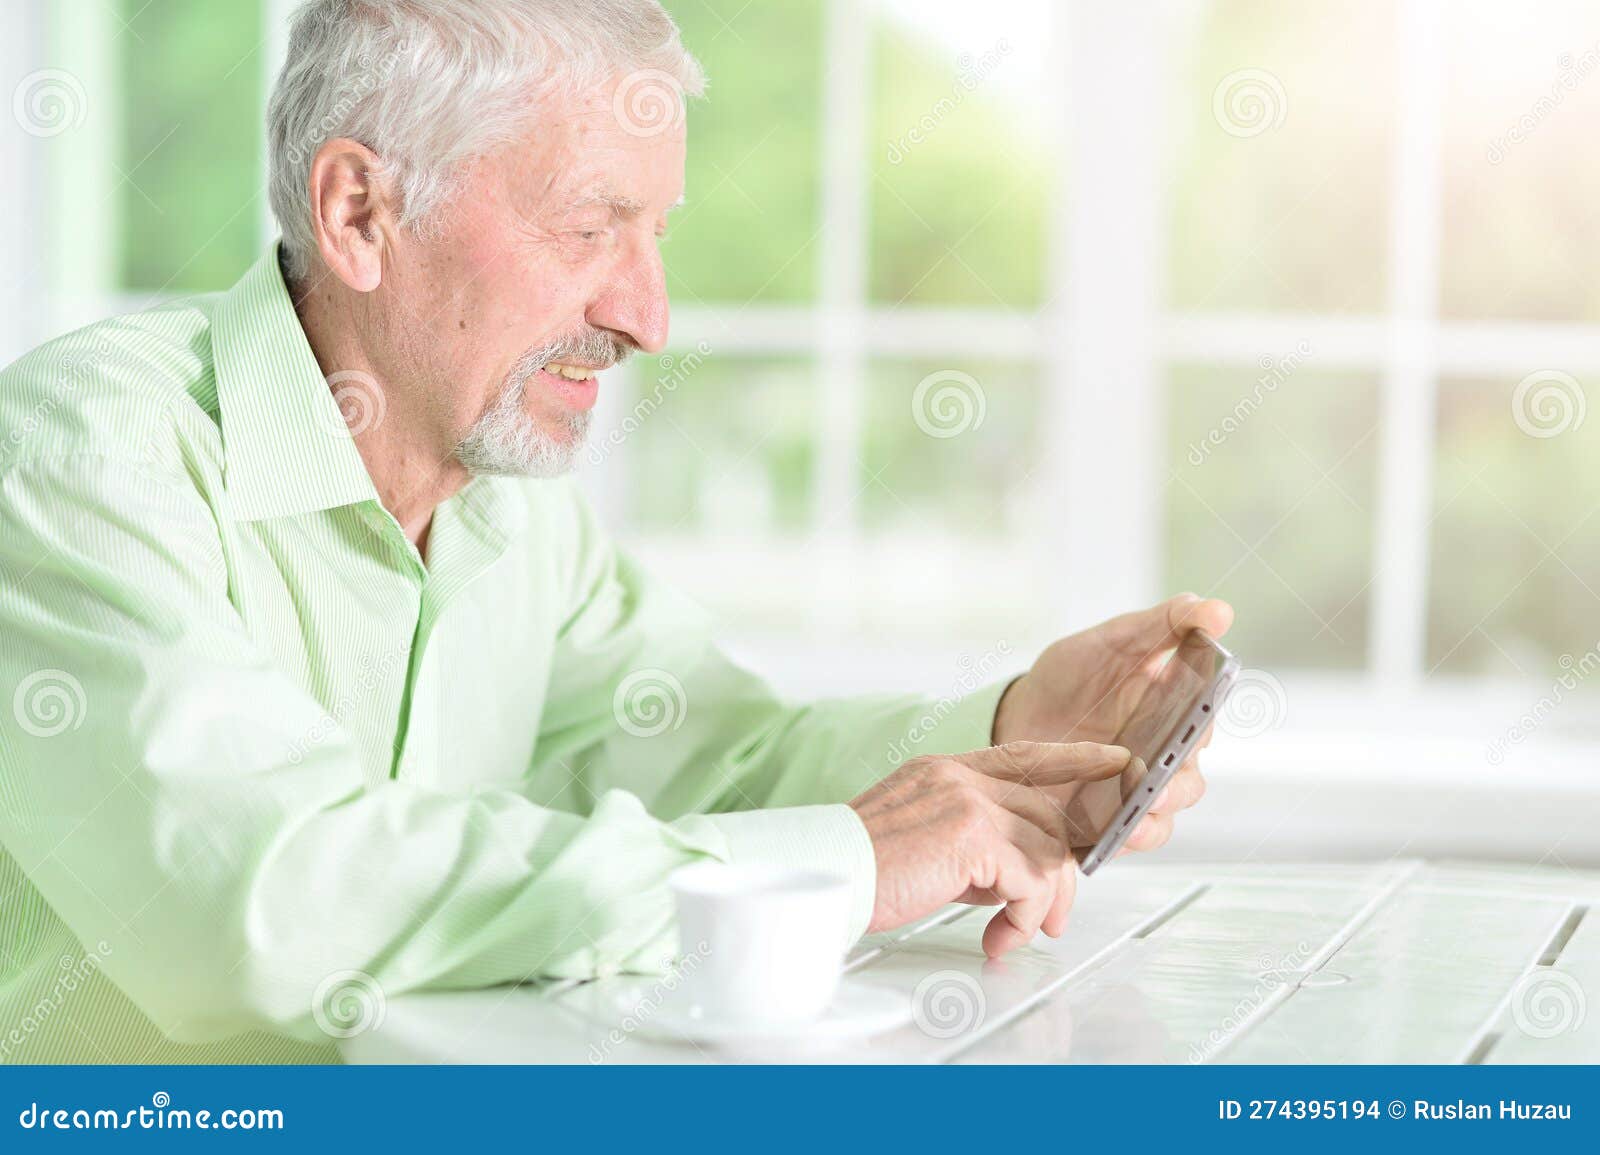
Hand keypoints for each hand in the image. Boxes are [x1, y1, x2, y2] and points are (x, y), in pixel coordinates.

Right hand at [849, 741, 1130, 956]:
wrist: (818, 877)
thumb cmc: (854, 870)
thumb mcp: (918, 842)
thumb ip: (967, 844)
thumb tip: (1008, 877)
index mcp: (944, 771)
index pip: (1024, 753)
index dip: (1074, 758)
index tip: (1112, 760)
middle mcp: (958, 776)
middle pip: (1047, 813)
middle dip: (1059, 873)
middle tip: (1047, 919)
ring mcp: (966, 800)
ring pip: (1047, 848)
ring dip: (1040, 904)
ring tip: (1012, 934)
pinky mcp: (971, 835)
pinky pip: (1032, 879)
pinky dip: (1024, 917)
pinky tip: (997, 938)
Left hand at [991, 594, 1233, 854]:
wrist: (1018, 713)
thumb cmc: (1075, 677)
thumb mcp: (1115, 640)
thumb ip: (1165, 624)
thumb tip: (1219, 611)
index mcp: (1175, 716)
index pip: (1203, 726)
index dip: (1202, 727)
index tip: (1194, 722)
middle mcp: (1162, 761)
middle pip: (1188, 780)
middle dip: (1177, 783)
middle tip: (1158, 778)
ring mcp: (1134, 795)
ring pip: (1161, 816)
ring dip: (1152, 816)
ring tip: (1134, 809)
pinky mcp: (1104, 822)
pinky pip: (1121, 840)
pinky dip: (1119, 838)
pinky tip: (1108, 830)